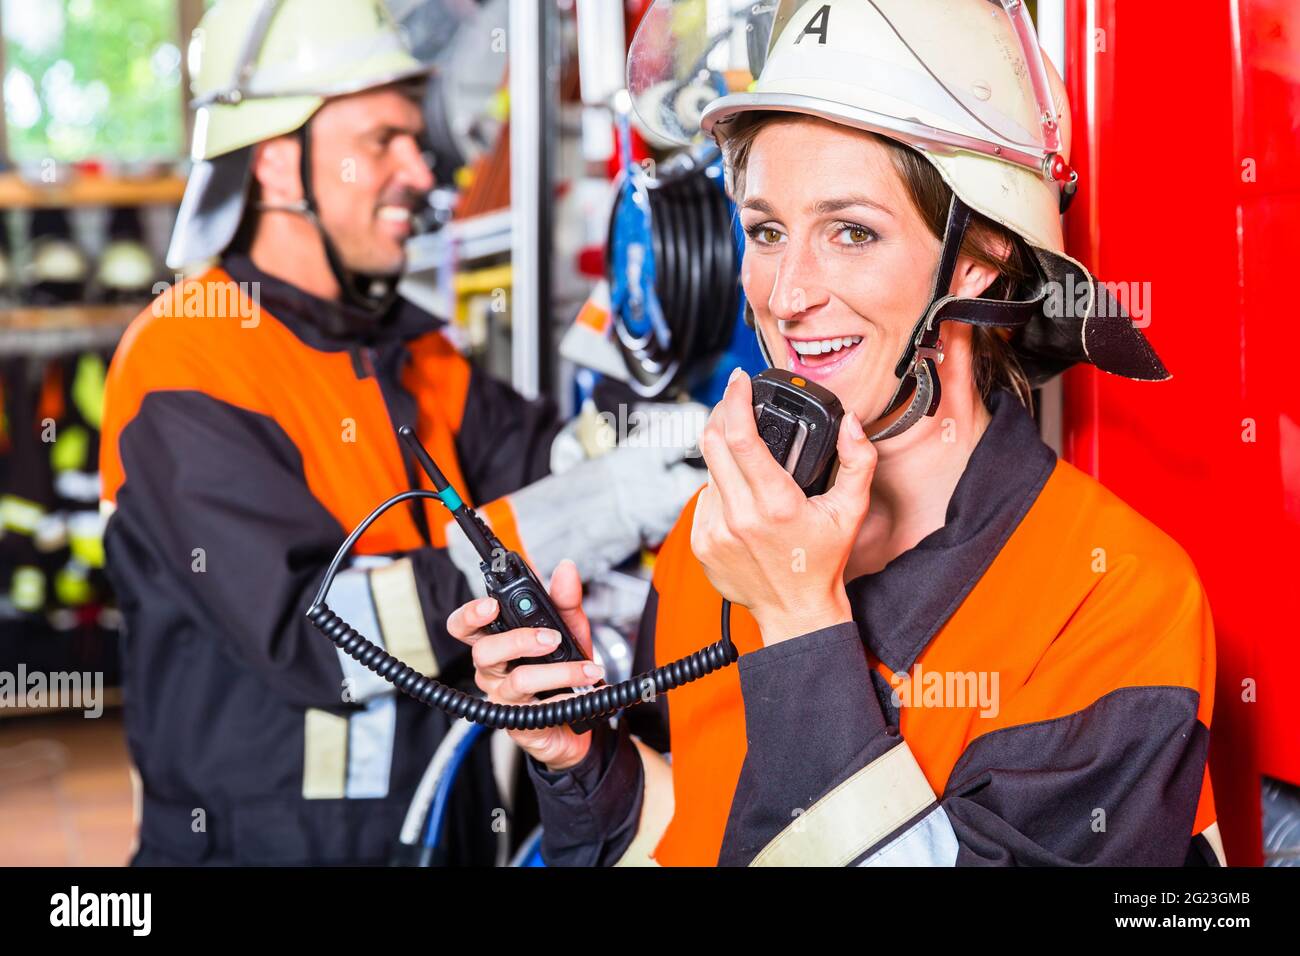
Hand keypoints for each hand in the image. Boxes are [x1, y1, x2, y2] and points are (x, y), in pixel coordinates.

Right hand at [446, 559, 604, 771]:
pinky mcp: (518, 722)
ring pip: (518, 679)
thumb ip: (565, 601)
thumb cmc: (563, 671)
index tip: (491, 604)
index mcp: (496, 640)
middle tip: (551, 637)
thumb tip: (566, 569)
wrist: (578, 718)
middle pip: (484, 652)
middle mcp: (493, 669)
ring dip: (558, 671)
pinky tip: (582, 693)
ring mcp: (503, 697)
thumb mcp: (569, 631)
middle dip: (519, 640)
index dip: (471, 614)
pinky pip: (536, 708)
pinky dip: (564, 697)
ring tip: (586, 669)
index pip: (466, 625)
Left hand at [691, 371, 876, 644]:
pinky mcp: (700, 543)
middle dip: (722, 414)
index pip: (742, 438)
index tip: (738, 381)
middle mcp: (740, 517)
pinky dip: (719, 488)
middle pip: (713, 444)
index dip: (736, 400)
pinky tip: (740, 498)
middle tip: (735, 403)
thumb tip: (851, 423)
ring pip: (708, 470)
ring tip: (748, 461)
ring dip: (723, 455)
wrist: (795, 612)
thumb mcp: (850, 511)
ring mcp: (715, 531)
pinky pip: (702, 498)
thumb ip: (857, 461)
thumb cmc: (821, 563)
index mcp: (776, 504)